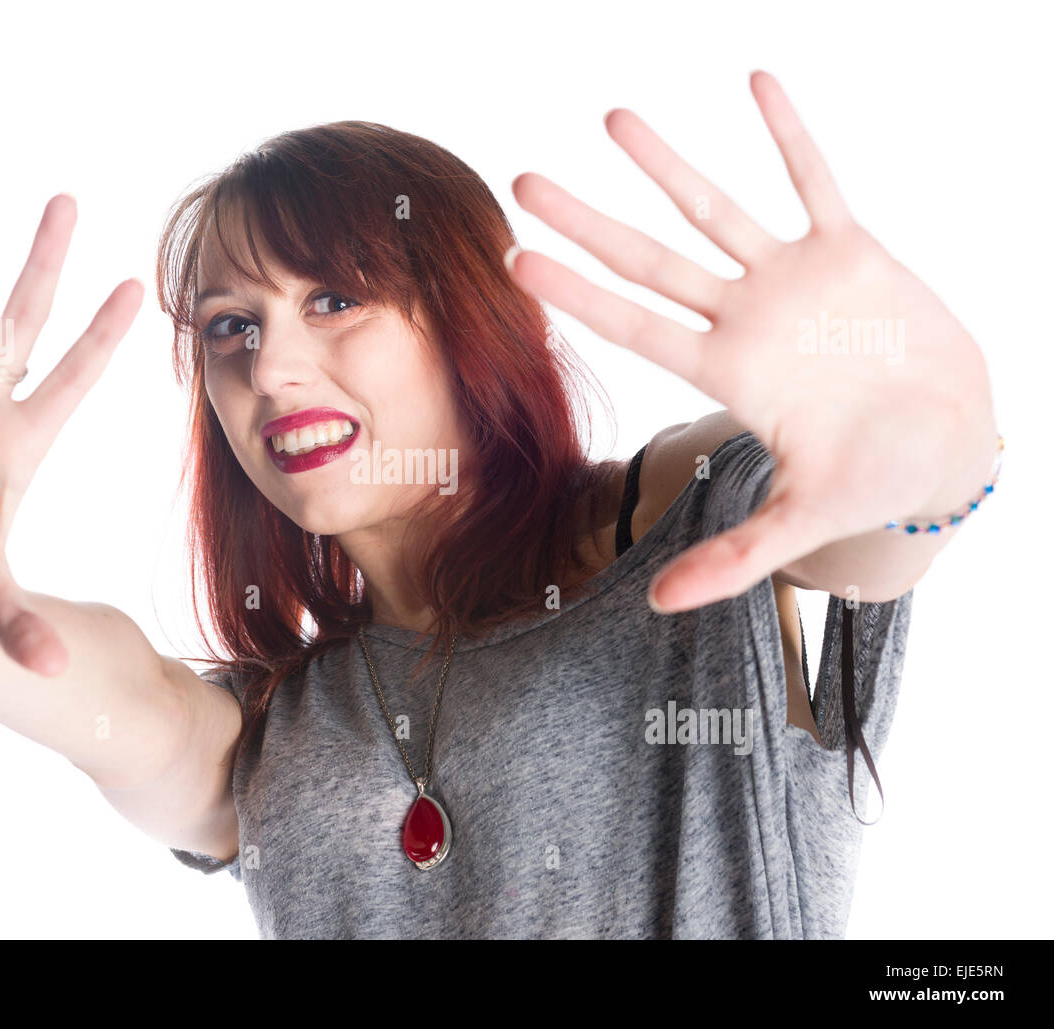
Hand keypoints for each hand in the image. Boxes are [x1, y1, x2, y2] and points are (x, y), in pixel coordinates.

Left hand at [507, 70, 997, 609]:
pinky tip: (756, 82)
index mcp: (726, 372)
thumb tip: (659, 606)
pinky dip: (790, 134)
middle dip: (589, 222)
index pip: (633, 325)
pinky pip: (816, 180)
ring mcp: (792, 280)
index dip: (575, 295)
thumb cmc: (876, 481)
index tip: (515, 262)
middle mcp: (744, 318)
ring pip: (715, 209)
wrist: (948, 444)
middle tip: (525, 181)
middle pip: (650, 260)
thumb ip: (737, 554)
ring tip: (610, 118)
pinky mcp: (852, 251)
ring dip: (666, 164)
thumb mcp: (807, 517)